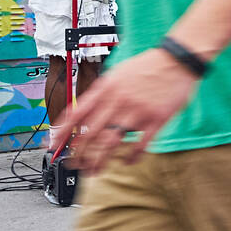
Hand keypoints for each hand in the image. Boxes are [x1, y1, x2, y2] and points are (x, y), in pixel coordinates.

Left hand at [49, 48, 201, 174]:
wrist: (177, 60)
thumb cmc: (148, 66)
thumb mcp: (117, 74)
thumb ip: (101, 93)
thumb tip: (84, 113)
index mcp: (106, 89)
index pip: (76, 114)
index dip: (61, 133)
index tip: (53, 146)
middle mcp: (118, 101)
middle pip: (90, 134)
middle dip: (78, 154)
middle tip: (74, 164)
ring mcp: (137, 111)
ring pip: (111, 143)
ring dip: (99, 161)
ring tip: (94, 170)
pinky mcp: (156, 119)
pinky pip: (140, 144)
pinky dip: (132, 157)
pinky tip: (128, 161)